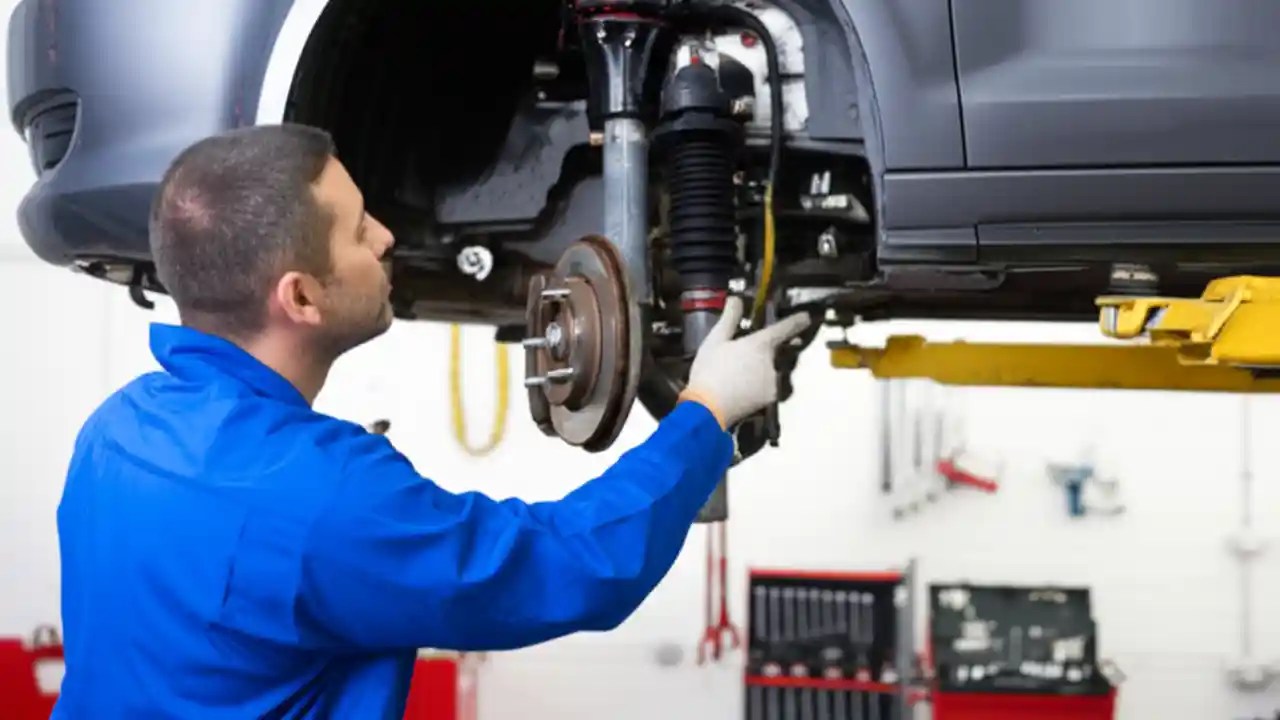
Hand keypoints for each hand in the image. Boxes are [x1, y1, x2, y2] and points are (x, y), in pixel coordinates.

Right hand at [679, 296, 812, 428]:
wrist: (708, 409)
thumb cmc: (709, 371)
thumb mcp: (714, 341)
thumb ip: (729, 318)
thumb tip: (736, 299)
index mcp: (760, 344)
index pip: (786, 327)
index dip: (798, 320)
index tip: (806, 317)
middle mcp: (773, 361)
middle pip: (781, 350)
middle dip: (774, 349)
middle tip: (752, 353)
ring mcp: (774, 380)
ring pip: (776, 368)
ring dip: (767, 367)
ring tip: (743, 373)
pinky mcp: (771, 397)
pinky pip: (771, 385)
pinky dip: (762, 384)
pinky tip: (744, 387)